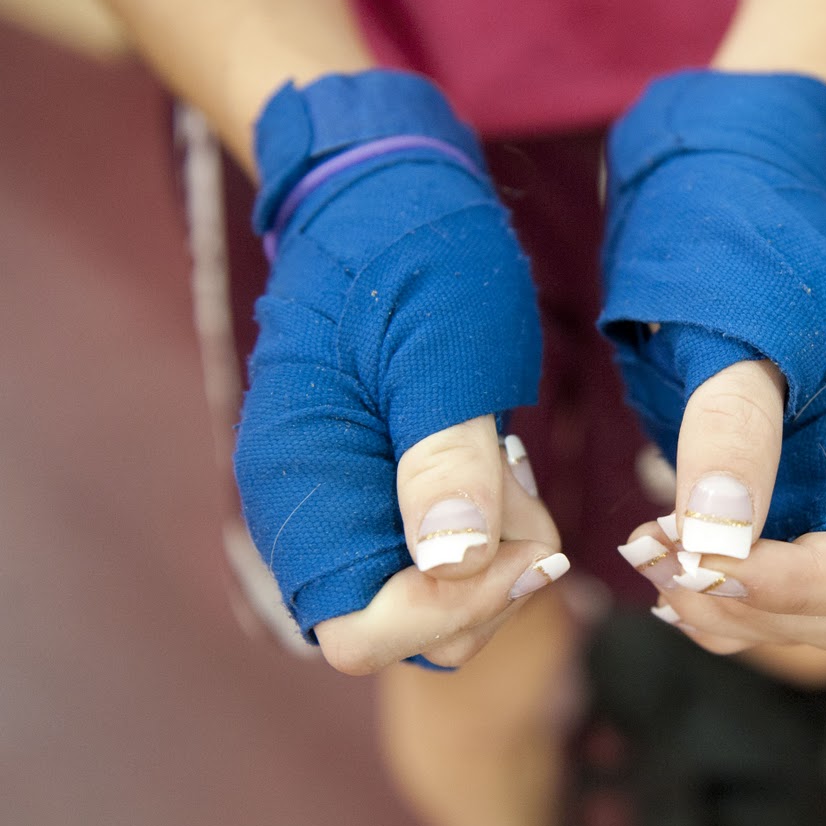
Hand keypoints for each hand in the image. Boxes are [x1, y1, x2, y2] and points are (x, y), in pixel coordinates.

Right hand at [234, 70, 566, 671]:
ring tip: (509, 456)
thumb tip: (450, 567)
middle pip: (405, 629)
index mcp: (302, 482)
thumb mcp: (442, 351)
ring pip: (435, 597)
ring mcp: (343, 502)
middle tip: (521, 481)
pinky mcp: (377, 490)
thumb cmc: (411, 255)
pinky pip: (440, 552)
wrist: (387, 192)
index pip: (362, 633)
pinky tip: (499, 458)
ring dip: (494, 553)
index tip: (522, 548)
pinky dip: (486, 527)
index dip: (451, 609)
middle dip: (485, 582)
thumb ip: (445, 461)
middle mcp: (310, 510)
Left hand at [600, 71, 825, 651]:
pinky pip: (763, 578)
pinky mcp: (786, 491)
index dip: (790, 591)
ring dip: (725, 609)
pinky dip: (713, 587)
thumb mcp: (734, 321)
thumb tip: (720, 543)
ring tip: (649, 557)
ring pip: (801, 612)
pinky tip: (661, 549)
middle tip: (658, 563)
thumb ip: (733, 432)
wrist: (711, 178)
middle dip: (751, 608)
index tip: (698, 566)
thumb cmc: (731, 231)